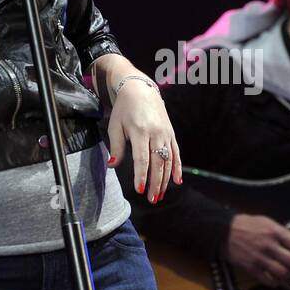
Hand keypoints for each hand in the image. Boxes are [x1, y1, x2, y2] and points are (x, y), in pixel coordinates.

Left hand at [104, 76, 182, 202]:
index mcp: (140, 131)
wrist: (140, 90)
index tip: (139, 190)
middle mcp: (155, 133)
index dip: (141, 175)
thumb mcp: (115, 126)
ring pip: (168, 160)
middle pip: (157, 162)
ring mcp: (165, 133)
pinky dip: (177, 167)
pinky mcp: (171, 133)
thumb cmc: (124, 109)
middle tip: (151, 199)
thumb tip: (112, 166)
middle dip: (155, 183)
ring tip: (160, 195)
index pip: (142, 158)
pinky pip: (176, 153)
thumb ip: (116, 147)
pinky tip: (177, 181)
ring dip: (165, 180)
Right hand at [226, 214, 289, 287]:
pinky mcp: (252, 269)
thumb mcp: (267, 222)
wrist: (224, 232)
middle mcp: (269, 246)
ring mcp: (260, 258)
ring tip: (283, 271)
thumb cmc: (246, 226)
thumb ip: (286, 232)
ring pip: (284, 274)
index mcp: (274, 232)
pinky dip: (274, 281)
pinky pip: (270, 281)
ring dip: (286, 274)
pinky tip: (272, 276)